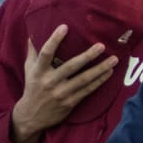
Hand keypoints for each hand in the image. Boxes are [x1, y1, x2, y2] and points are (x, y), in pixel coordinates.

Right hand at [8, 24, 118, 142]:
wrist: (31, 116)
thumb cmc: (32, 88)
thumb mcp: (29, 69)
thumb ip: (33, 51)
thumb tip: (33, 32)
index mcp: (39, 71)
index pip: (46, 53)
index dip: (55, 39)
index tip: (65, 26)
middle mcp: (50, 82)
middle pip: (71, 66)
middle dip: (87, 56)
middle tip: (101, 45)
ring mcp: (61, 93)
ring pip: (83, 80)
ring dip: (100, 69)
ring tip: (113, 60)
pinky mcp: (70, 102)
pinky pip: (87, 90)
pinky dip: (99, 81)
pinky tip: (108, 73)